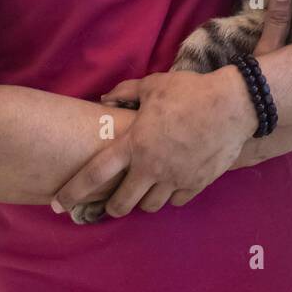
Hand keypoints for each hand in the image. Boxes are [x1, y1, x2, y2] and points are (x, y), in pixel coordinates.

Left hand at [52, 0, 291, 218]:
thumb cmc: (191, 92)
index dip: (72, 192)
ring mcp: (174, 178)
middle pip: (122, 203)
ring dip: (143, 201)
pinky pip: (176, 201)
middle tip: (114, 202)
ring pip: (150, 206)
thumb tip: (105, 99)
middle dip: (113, 207)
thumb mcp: (154, 85)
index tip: (58, 203)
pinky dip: (170, 196)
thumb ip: (126, 93)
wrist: (233, 104)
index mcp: (134, 144)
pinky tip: (172, 185)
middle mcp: (150, 168)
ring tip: (146, 192)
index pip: (94, 174)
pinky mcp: (196, 183)